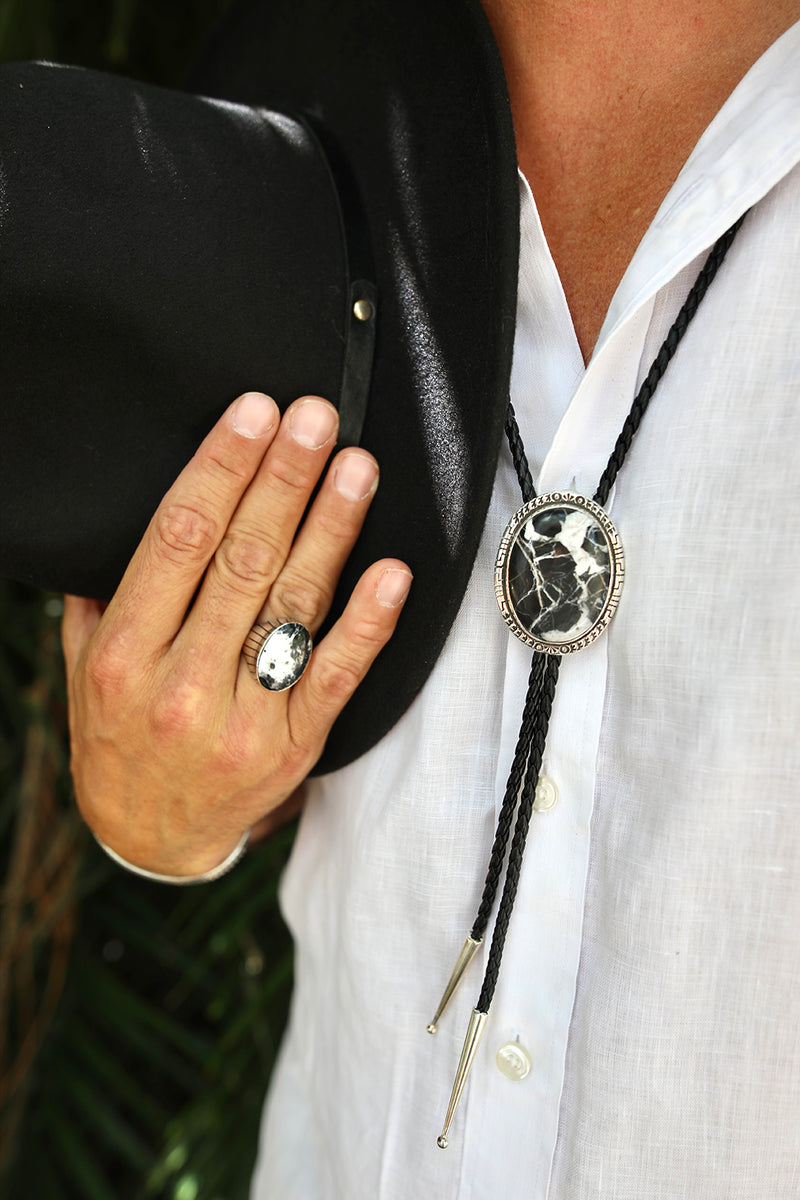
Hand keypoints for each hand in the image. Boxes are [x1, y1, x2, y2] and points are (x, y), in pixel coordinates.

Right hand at [61, 392, 411, 876]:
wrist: (150, 838)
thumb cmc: (118, 738)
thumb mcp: (83, 668)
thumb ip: (102, 598)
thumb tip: (123, 520)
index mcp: (123, 653)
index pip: (176, 540)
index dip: (220, 471)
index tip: (253, 416)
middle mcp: (179, 684)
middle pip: (241, 561)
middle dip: (282, 480)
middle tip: (315, 419)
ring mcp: (241, 718)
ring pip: (293, 606)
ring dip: (330, 529)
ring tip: (355, 468)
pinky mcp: (292, 747)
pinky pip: (335, 677)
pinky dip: (366, 623)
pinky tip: (390, 573)